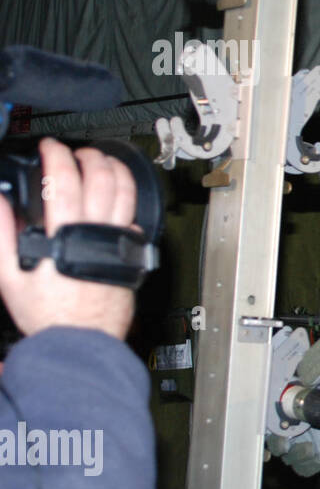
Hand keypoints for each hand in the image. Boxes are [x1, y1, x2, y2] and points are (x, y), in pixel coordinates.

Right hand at [0, 138, 136, 339]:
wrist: (81, 341)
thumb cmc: (47, 315)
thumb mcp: (9, 276)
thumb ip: (1, 234)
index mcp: (63, 236)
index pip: (63, 181)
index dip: (57, 156)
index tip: (50, 147)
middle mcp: (95, 234)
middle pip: (101, 179)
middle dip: (89, 157)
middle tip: (77, 152)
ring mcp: (118, 242)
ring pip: (126, 194)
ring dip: (115, 171)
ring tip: (102, 162)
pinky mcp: (132, 254)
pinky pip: (135, 219)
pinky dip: (128, 201)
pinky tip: (118, 196)